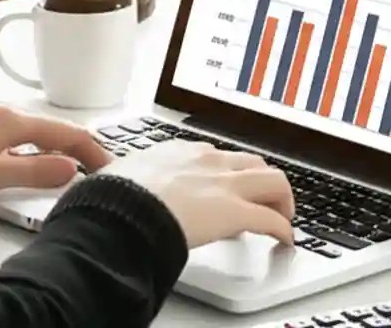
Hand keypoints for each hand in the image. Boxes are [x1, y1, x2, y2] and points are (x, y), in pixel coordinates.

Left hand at [0, 104, 112, 202]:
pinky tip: (22, 165)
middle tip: (96, 170)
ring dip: (51, 149)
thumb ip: (33, 173)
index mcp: (8, 119)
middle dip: (75, 147)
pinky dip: (27, 150)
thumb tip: (70, 169)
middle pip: (48, 128)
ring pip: (28, 132)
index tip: (111, 166)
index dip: (91, 150)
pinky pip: (9, 137)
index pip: (64, 132)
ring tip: (67, 170)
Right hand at [98, 140, 294, 247]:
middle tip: (263, 198)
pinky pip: (272, 220)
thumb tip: (107, 181)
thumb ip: (124, 176)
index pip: (214, 155)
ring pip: (274, 181)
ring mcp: (225, 184)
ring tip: (282, 215)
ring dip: (281, 199)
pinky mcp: (236, 212)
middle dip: (262, 180)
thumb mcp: (117, 174)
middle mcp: (208, 160)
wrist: (124, 209)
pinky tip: (284, 240)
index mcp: (179, 151)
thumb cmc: (115, 195)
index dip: (224, 172)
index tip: (222, 186)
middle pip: (252, 162)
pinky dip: (282, 230)